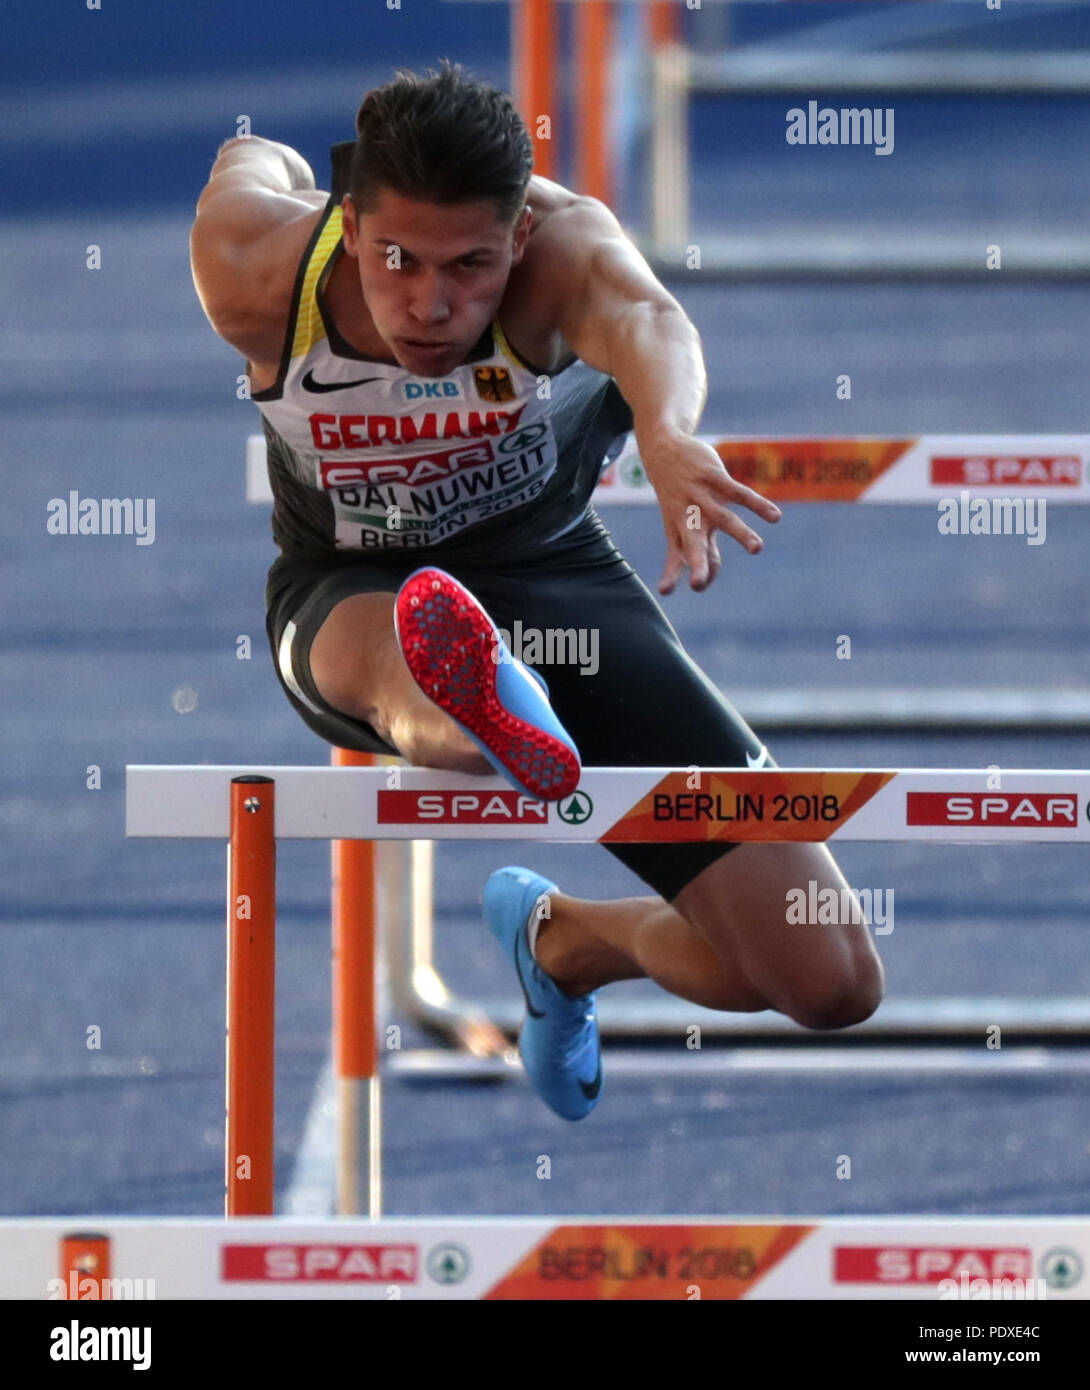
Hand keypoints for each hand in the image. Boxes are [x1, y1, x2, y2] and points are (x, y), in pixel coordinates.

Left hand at [637, 431, 781, 593]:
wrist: (663, 450)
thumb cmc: (675, 496)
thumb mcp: (682, 522)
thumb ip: (699, 549)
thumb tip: (708, 575)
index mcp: (678, 532)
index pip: (686, 559)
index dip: (694, 573)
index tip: (690, 587)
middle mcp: (687, 518)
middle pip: (693, 546)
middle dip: (697, 565)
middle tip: (697, 585)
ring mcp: (700, 497)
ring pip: (723, 519)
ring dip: (741, 534)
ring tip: (757, 550)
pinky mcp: (712, 477)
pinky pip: (739, 493)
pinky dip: (757, 505)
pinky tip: (775, 517)